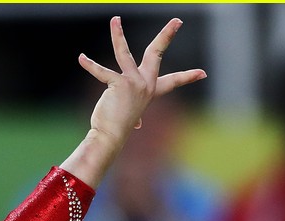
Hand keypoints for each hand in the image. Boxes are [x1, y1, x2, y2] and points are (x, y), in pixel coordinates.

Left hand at [78, 17, 205, 146]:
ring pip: (124, 53)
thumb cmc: (118, 127)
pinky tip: (82, 58)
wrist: (110, 137)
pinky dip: (90, 65)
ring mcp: (133, 83)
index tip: (202, 74)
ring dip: (118, 35)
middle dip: (167, 35)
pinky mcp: (119, 84)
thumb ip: (136, 116)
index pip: (173, 81)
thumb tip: (137, 125)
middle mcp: (145, 84)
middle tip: (177, 21)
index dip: (188, 77)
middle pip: (156, 53)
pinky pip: (102, 72)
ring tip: (115, 19)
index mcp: (150, 90)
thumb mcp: (132, 117)